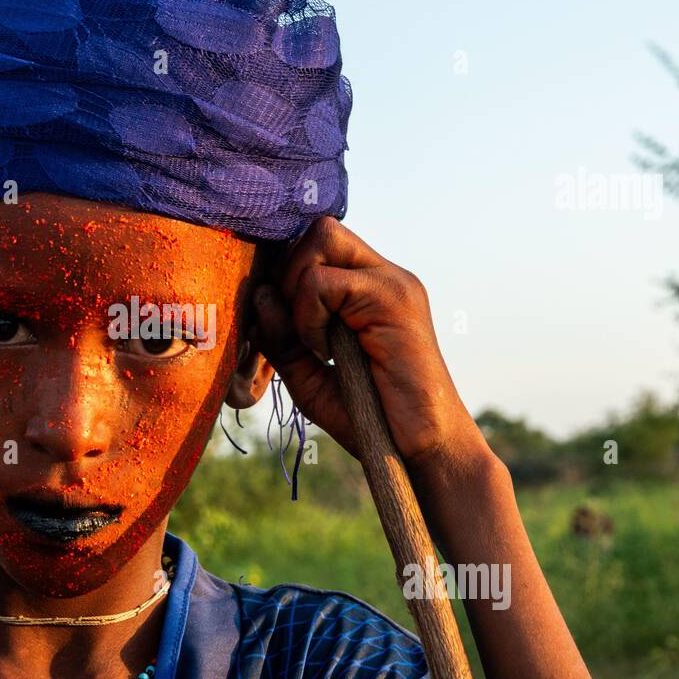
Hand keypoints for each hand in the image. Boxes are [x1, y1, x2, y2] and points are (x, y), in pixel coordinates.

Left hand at [251, 217, 492, 478]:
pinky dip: (308, 314)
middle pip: (319, 229)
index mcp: (367, 288)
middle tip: (297, 329)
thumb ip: (281, 337)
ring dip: (298, 291)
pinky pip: (323, 281)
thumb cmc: (368, 418)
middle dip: (289, 272)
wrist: (417, 450)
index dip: (287, 274)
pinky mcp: (394, 298)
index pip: (317, 244)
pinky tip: (323, 350)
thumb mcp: (308, 376)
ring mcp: (392, 282)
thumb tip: (261, 293)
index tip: (285, 324)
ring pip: (320, 239)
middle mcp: (383, 274)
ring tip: (315, 343)